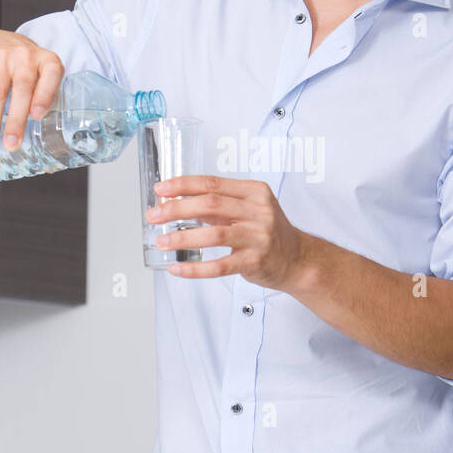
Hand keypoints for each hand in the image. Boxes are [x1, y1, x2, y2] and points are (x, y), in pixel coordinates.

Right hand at [0, 30, 65, 154]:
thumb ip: (44, 100)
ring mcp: (0, 55)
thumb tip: (44, 144)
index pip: (51, 74)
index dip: (45, 95)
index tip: (37, 117)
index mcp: (47, 60)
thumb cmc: (25, 69)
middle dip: (15, 120)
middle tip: (11, 146)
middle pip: (21, 89)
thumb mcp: (41, 76)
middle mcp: (25, 54)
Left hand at [146, 175, 311, 289]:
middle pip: (210, 204)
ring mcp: (258, 237)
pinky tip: (178, 269)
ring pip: (213, 234)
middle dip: (177, 209)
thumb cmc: (268, 232)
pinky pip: (219, 265)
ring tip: (162, 242)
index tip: (161, 189)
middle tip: (154, 215)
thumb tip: (178, 203)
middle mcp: (258, 211)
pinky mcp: (255, 261)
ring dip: (182, 238)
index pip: (213, 183)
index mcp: (254, 192)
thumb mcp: (250, 209)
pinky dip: (195, 268)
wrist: (298, 259)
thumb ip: (219, 205)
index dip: (183, 185)